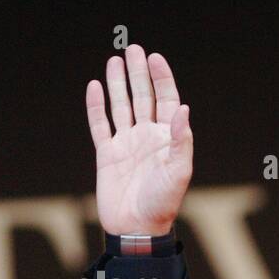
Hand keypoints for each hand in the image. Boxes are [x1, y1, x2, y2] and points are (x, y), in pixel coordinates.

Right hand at [86, 45, 192, 235]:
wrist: (137, 229)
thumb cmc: (162, 203)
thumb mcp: (178, 172)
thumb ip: (181, 140)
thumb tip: (182, 108)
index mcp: (168, 140)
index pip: (166, 102)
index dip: (162, 79)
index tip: (155, 58)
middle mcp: (148, 138)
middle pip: (143, 98)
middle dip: (139, 74)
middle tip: (134, 49)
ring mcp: (127, 145)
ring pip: (121, 106)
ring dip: (118, 84)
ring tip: (115, 60)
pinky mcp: (107, 154)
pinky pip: (100, 125)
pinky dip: (97, 106)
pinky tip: (95, 87)